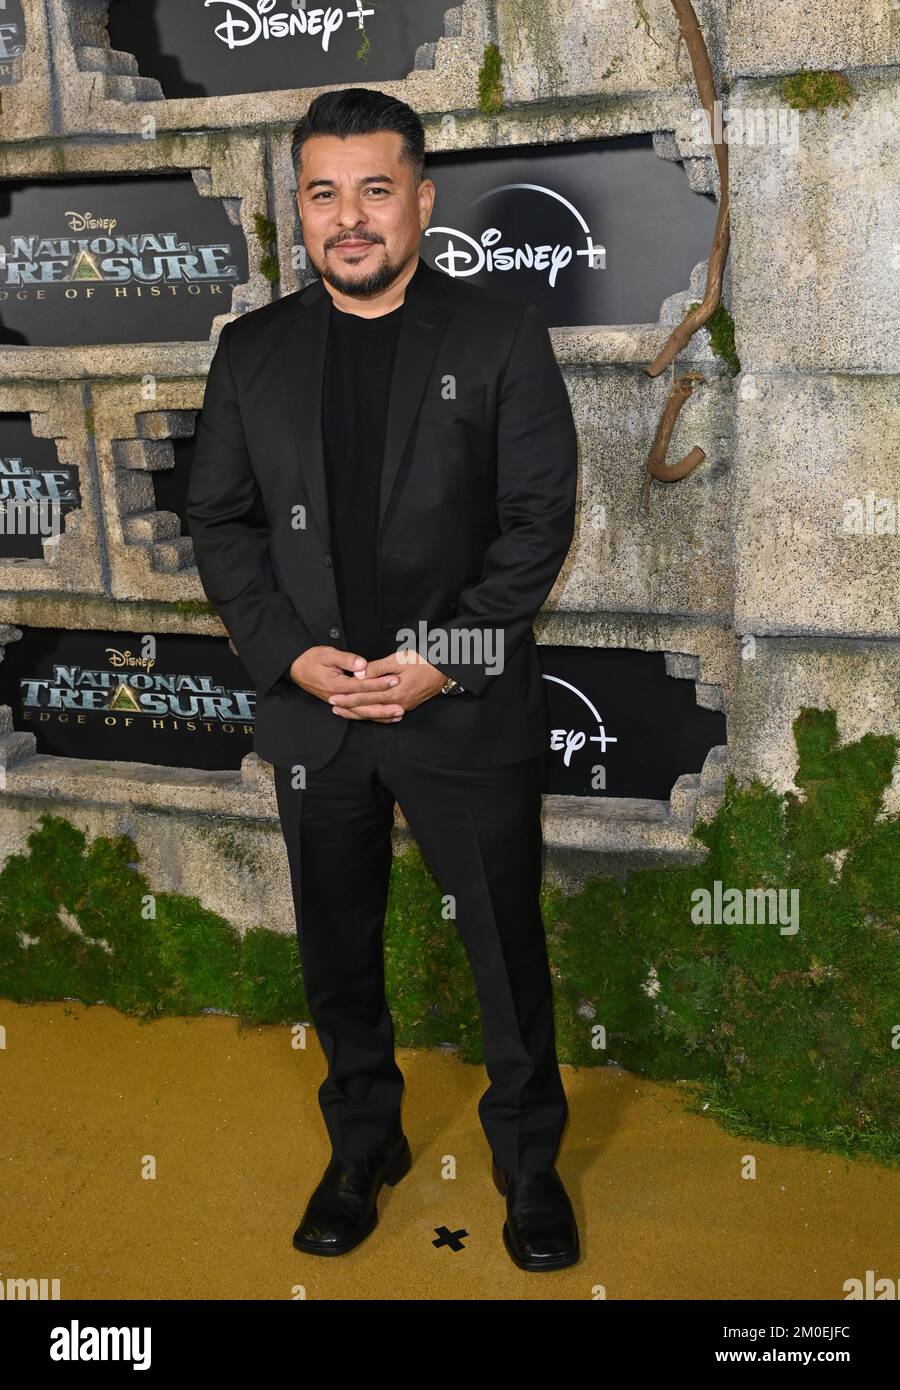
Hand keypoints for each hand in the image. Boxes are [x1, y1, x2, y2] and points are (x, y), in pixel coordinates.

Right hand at [288, 646, 404, 722]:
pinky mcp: (340, 703)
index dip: (379, 683)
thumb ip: (346, 660)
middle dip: (384, 705)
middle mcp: (337, 697)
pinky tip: (385, 717)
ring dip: (380, 715)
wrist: (296, 669)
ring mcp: (338, 702)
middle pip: (364, 704)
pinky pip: (357, 713)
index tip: (394, 680)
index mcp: (336, 684)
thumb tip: (361, 665)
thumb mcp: (327, 654)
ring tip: (398, 715)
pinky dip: (371, 716)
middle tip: (401, 706)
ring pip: (361, 713)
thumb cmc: (312, 659)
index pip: (361, 686)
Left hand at [327, 648, 445, 718]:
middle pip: (368, 708)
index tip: (334, 698)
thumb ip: (377, 668)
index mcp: (393, 692)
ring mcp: (404, 706)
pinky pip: (387, 714)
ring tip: (345, 712)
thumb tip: (358, 674)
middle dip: (349, 708)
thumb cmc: (423, 661)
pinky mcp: (408, 705)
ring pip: (377, 714)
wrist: (445, 668)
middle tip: (333, 707)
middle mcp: (398, 703)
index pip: (365, 697)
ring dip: (360, 713)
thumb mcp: (398, 659)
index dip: (348, 698)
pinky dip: (375, 715)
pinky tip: (367, 714)